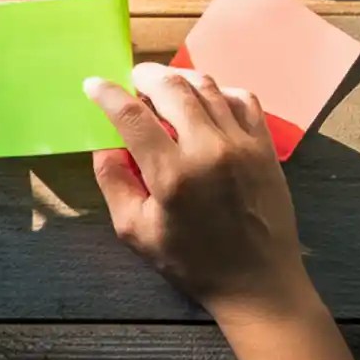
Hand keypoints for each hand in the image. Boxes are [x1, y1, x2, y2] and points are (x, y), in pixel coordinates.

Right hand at [84, 62, 309, 320]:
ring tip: (163, 86)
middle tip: (131, 81)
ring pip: (206, 86)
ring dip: (178, 78)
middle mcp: (209, 149)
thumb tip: (105, 144)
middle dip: (144, 76)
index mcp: (172, 174)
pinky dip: (218, 90)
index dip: (107, 94)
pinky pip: (242, 98)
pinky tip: (205, 101)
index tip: (93, 84)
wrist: (258, 283)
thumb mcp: (136, 231)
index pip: (132, 115)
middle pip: (171, 87)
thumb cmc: (191, 262)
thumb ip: (114, 182)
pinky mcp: (265, 146)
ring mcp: (242, 144)